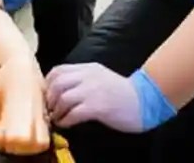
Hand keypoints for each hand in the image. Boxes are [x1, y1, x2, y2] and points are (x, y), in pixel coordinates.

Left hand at [45, 64, 174, 132]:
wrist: (146, 100)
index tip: (47, 95)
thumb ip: (83, 80)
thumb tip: (62, 91)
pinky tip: (66, 124)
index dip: (48, 83)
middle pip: (57, 83)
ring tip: (57, 119)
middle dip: (49, 98)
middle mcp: (88, 76)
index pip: (58, 70)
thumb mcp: (101, 78)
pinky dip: (65, 120)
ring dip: (56, 111)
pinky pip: (73, 113)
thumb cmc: (123, 93)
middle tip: (50, 109)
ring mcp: (92, 91)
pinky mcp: (98, 106)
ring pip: (62, 98)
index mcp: (88, 68)